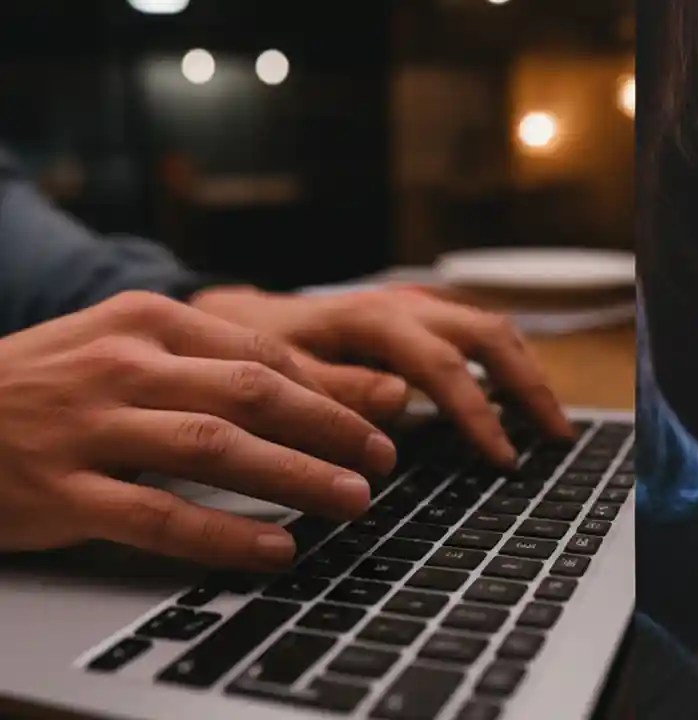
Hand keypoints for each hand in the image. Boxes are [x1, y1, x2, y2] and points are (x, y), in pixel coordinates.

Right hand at [0, 292, 394, 569]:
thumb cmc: (47, 381)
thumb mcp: (121, 344)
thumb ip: (205, 360)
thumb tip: (306, 389)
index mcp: (146, 320)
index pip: (262, 352)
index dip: (328, 390)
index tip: (374, 418)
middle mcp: (123, 364)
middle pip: (252, 394)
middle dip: (331, 428)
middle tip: (383, 460)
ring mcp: (89, 427)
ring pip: (215, 449)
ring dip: (296, 476)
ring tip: (353, 501)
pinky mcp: (60, 489)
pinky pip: (159, 516)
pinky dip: (225, 534)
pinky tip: (274, 548)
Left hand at [190, 285, 573, 466]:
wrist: (227, 318)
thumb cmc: (247, 351)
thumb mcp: (276, 374)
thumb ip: (336, 390)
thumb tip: (401, 400)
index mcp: (373, 318)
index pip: (447, 365)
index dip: (479, 414)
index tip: (505, 459)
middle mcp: (404, 304)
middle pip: (489, 336)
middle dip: (529, 386)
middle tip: (556, 438)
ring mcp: (415, 305)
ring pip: (491, 329)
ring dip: (525, 372)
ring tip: (549, 423)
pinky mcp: (416, 315)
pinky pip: (475, 332)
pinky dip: (503, 363)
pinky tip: (515, 396)